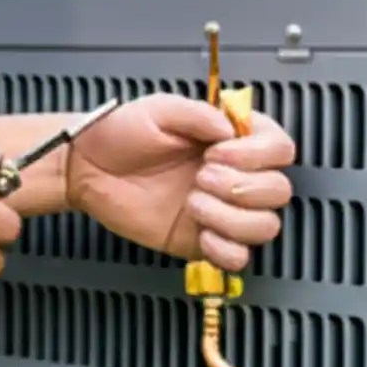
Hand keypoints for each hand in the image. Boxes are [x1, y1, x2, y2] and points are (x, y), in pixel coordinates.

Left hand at [65, 94, 294, 270]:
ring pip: (265, 226)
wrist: (87, 168)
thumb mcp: (159, 109)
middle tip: (200, 177)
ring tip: (192, 202)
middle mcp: (234, 176)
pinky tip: (200, 232)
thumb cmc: (120, 134)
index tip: (218, 152)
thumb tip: (230, 129)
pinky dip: (225, 249)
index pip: (279, 148)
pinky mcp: (203, 241)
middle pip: (278, 190)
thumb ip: (199, 114)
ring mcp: (221, 211)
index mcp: (230, 140)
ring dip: (233, 217)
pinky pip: (238, 258)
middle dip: (243, 186)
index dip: (257, 154)